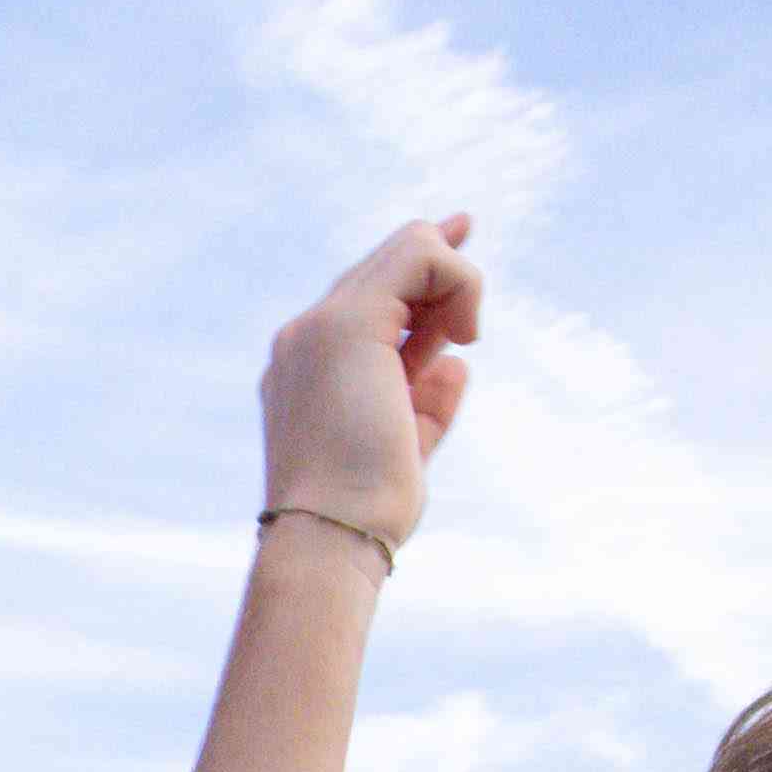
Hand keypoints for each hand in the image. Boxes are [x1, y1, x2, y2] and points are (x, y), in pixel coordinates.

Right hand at [257, 217, 477, 551]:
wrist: (333, 532)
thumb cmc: (369, 507)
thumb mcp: (407, 446)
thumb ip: (426, 401)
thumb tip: (455, 363)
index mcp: (312, 369)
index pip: (371, 297)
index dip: (426, 273)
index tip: (461, 240)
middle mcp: (307, 338)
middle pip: (388, 268)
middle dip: (446, 279)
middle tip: (464, 331)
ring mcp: (320, 326)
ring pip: (409, 250)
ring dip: (454, 289)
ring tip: (457, 343)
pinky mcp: (350, 321)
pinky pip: (423, 255)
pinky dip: (460, 282)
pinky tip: (463, 336)